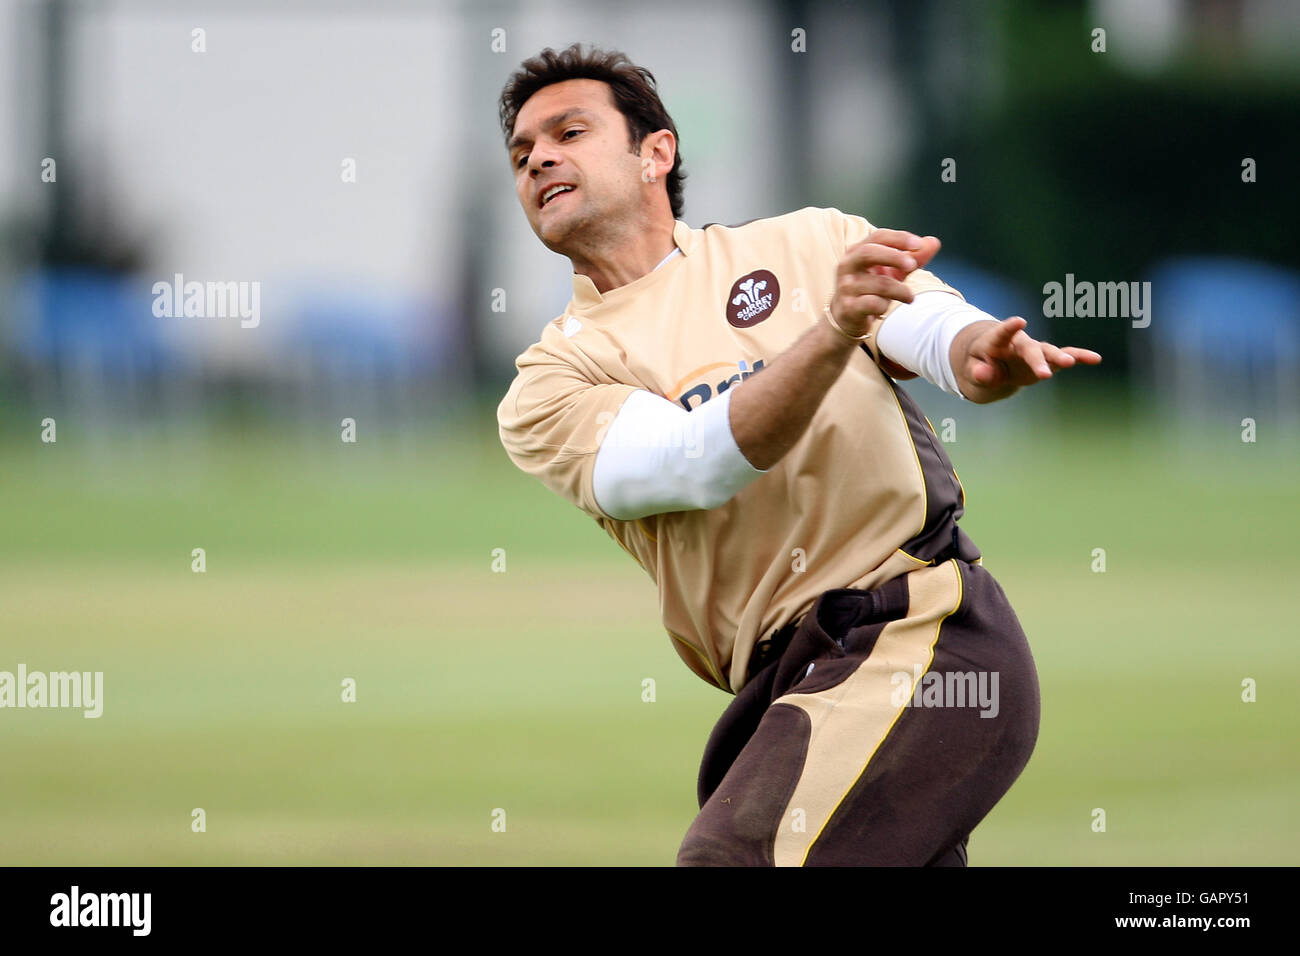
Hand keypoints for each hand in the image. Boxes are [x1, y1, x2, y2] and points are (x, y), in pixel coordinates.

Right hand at [828, 229, 941, 338]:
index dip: (899, 238)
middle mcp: (848, 266)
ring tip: (909, 297)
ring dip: (899, 290)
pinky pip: (871, 303)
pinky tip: (885, 308)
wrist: (846, 318)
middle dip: (894, 256)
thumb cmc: (871, 289)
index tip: (919, 245)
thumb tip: (934, 242)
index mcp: (857, 251)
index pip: (878, 236)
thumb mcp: (893, 272)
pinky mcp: (848, 307)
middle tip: (913, 265)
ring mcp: (846, 287)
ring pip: (878, 283)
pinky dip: (884, 305)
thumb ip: (913, 257)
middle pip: (869, 252)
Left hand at [956, 316, 1101, 401]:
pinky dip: (1079, 357)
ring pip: (1048, 352)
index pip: (1001, 334)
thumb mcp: (972, 371)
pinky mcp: (1046, 361)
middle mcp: (1018, 344)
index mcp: (995, 343)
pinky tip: (1095, 358)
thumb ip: (978, 373)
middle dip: (1037, 360)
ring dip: (1059, 358)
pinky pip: (1064, 357)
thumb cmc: (979, 365)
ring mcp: (1034, 352)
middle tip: (1044, 375)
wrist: (991, 364)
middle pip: (1029, 349)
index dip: (1009, 328)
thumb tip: (983, 373)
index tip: (1020, 321)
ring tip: (1071, 363)